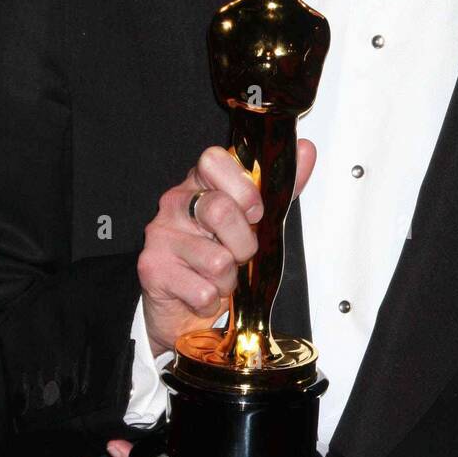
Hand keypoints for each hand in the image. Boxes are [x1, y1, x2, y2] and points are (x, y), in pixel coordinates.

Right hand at [138, 140, 316, 356]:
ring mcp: (160, 234)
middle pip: (220, 210)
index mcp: (199, 183)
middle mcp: (175, 202)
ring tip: (219, 277)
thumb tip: (305, 150)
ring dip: (228, 279)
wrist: (182, 306)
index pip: (214, 159)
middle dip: (243, 244)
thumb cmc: (217, 256)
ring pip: (216, 259)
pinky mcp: (152, 268)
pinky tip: (201, 292)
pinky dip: (211, 299)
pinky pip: (202, 290)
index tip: (254, 212)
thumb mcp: (252, 221)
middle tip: (240, 254)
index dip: (242, 188)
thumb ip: (278, 189)